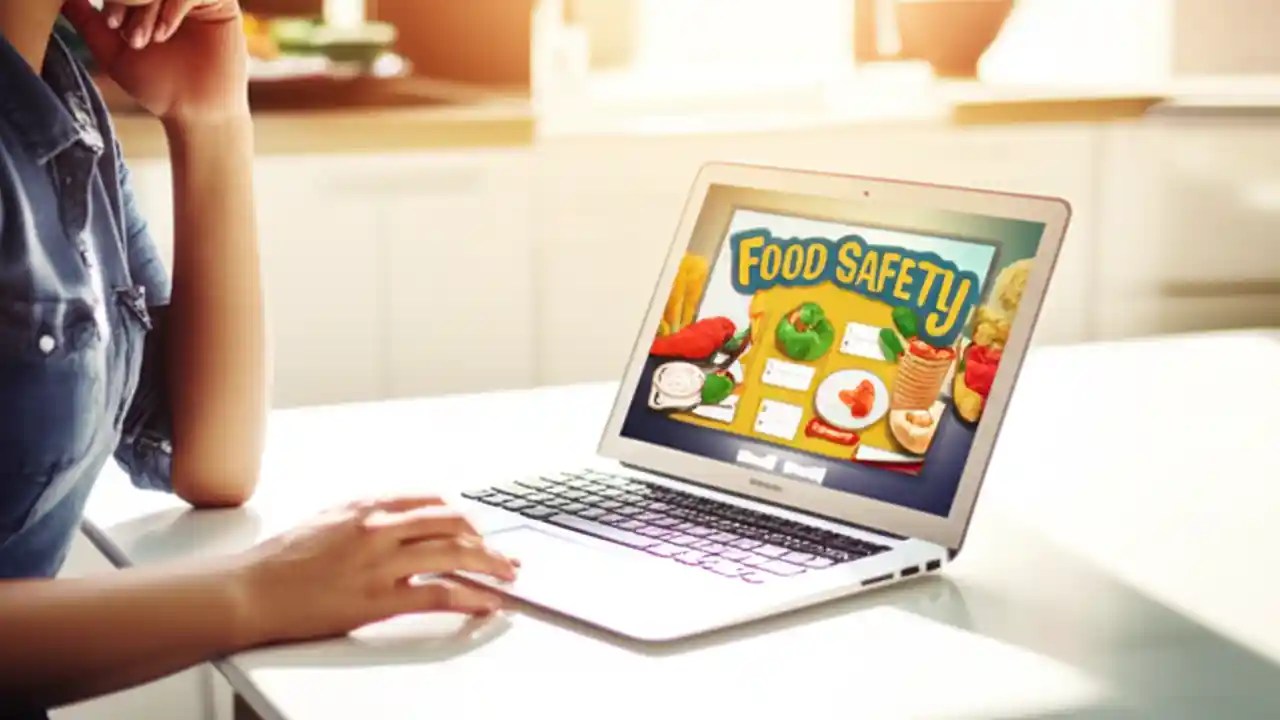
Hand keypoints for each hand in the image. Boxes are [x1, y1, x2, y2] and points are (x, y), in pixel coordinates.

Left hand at [62, 0, 248, 123]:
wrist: (196, 111)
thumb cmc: (158, 85)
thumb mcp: (112, 50)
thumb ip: (88, 21)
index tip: (111, 24)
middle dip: (131, 0)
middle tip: (131, 36)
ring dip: (150, 7)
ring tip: (147, 39)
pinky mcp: (223, 5)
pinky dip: (173, 8)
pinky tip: (165, 33)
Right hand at [233, 495, 519, 645]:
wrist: (250, 590)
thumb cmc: (280, 561)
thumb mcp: (325, 520)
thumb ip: (362, 516)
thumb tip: (394, 519)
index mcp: (366, 506)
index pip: (431, 501)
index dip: (461, 515)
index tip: (475, 528)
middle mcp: (379, 527)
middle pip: (452, 523)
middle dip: (485, 538)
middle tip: (503, 553)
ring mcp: (381, 562)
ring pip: (454, 554)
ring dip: (489, 565)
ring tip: (508, 575)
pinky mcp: (378, 598)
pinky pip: (439, 593)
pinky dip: (471, 597)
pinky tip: (487, 602)